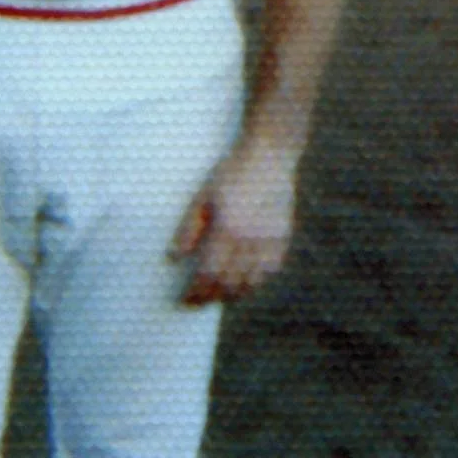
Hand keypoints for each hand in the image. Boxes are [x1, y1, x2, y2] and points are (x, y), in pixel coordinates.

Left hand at [170, 139, 298, 305]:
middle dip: (210, 298)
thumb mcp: (203, 195)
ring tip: (218, 296)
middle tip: (197, 302)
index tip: (185, 301)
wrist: (269, 155)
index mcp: (226, 228)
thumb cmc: (231, 172)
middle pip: (228, 284)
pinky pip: (269, 271)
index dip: (195, 293)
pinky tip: (244, 282)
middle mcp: (250, 240)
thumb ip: (189, 228)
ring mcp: (269, 241)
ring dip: (233, 294)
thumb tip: (175, 258)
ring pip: (251, 283)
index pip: (208, 275)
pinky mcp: (283, 238)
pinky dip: (255, 282)